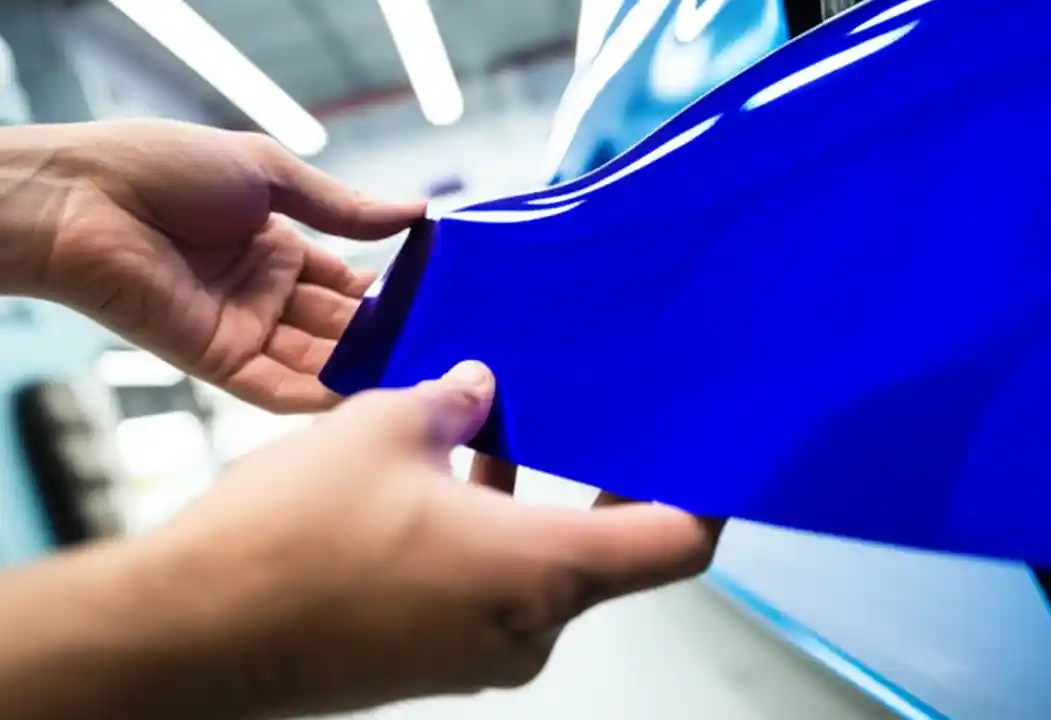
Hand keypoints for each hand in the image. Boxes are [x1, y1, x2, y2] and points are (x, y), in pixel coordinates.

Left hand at [0, 119, 423, 411]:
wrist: (85, 199)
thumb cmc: (167, 169)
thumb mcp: (269, 174)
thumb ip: (344, 206)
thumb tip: (418, 210)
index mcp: (277, 246)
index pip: (348, 280)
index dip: (390, 293)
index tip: (441, 304)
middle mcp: (265, 293)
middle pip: (340, 325)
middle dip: (385, 336)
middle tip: (443, 350)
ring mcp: (244, 329)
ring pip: (319, 359)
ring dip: (364, 369)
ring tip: (420, 378)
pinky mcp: (219, 361)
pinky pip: (279, 387)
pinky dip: (321, 396)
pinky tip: (366, 398)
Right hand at [121, 361, 718, 716]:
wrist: (192, 635)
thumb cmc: (290, 543)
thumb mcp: (384, 429)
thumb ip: (453, 399)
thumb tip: (479, 386)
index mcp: (542, 570)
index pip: (675, 543)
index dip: (706, 494)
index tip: (708, 450)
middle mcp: (527, 625)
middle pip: (610, 550)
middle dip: (598, 477)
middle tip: (591, 413)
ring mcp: (481, 652)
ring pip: (543, 565)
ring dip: (530, 499)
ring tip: (492, 428)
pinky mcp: (436, 658)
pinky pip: (494, 589)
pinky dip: (488, 534)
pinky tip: (441, 477)